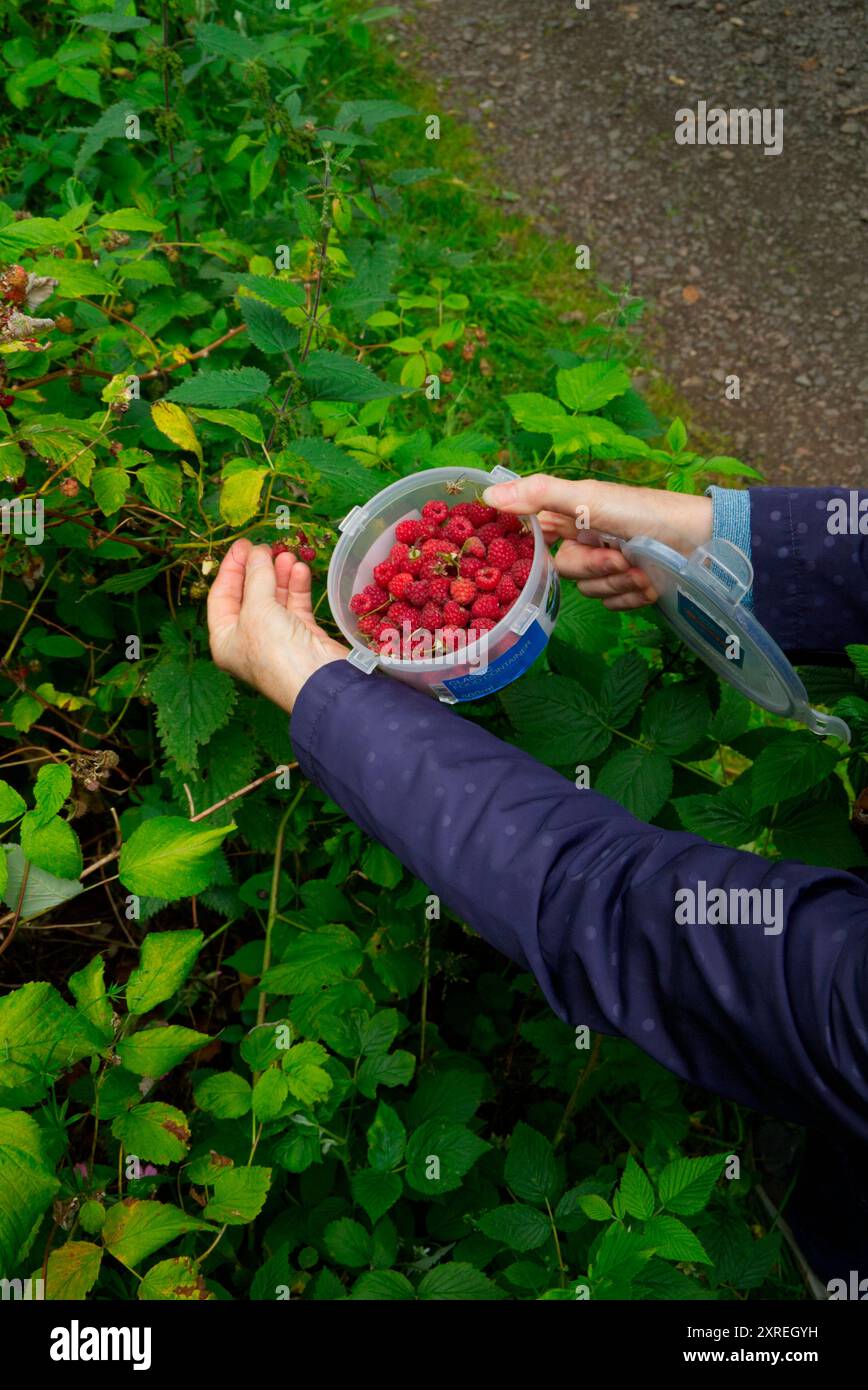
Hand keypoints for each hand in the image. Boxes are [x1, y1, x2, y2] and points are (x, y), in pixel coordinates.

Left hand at [207, 540, 347, 712]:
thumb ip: (256, 576)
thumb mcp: (256, 609)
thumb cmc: (275, 650)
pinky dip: (296, 587)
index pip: (221, 596)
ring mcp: (275, 637)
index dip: (231, 568)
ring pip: (274, 598)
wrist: (318, 681)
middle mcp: (247, 638)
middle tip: (266, 546)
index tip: (244, 544)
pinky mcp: (301, 634)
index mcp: (225, 638)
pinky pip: (295, 605)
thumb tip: (257, 552)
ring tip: (287, 554)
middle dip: (258, 569)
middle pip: (249, 595)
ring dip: (279, 575)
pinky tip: (299, 570)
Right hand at [483, 475, 712, 609]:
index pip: (534, 537)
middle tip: (620, 554)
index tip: (545, 551)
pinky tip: (650, 582)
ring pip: (588, 591)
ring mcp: (606, 566)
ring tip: (643, 566)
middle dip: (594, 566)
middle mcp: (585, 540)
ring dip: (618, 582)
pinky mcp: (626, 588)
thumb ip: (539, 494)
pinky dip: (632, 595)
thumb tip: (487, 495)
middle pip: (564, 570)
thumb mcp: (589, 499)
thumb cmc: (646, 512)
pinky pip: (611, 604)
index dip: (535, 549)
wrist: (704, 542)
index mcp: (572, 514)